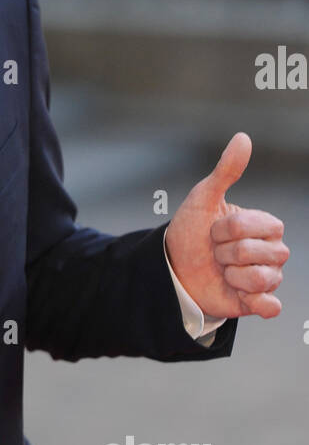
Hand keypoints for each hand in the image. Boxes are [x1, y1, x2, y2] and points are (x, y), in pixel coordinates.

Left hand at [165, 132, 288, 320]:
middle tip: (214, 253)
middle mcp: (272, 252)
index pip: (255, 226)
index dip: (226, 230)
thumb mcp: (204, 198)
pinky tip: (238, 293)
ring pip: (261, 278)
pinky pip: (271, 306)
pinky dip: (255, 302)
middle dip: (225, 253)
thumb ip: (226, 171)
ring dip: (230, 275)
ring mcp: (266, 278)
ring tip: (221, 271)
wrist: (173, 268)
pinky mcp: (257, 302)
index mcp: (265, 225)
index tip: (213, 231)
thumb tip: (243, 138)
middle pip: (257, 253)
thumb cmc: (191, 231)